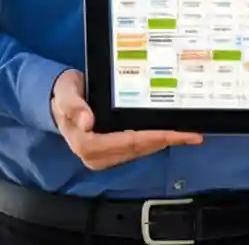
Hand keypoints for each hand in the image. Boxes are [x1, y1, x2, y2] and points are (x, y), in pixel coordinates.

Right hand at [51, 69, 203, 170]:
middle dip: (165, 141)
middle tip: (191, 135)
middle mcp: (96, 156)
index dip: (153, 138)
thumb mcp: (66, 93)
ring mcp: (104, 156)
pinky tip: (169, 136)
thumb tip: (87, 122)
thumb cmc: (63, 94)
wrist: (57, 100)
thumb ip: (73, 106)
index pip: (127, 141)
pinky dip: (154, 142)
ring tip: (187, 136)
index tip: (174, 133)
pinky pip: (136, 149)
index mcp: (86, 144)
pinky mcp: (111, 152)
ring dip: (163, 143)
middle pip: (138, 149)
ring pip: (140, 151)